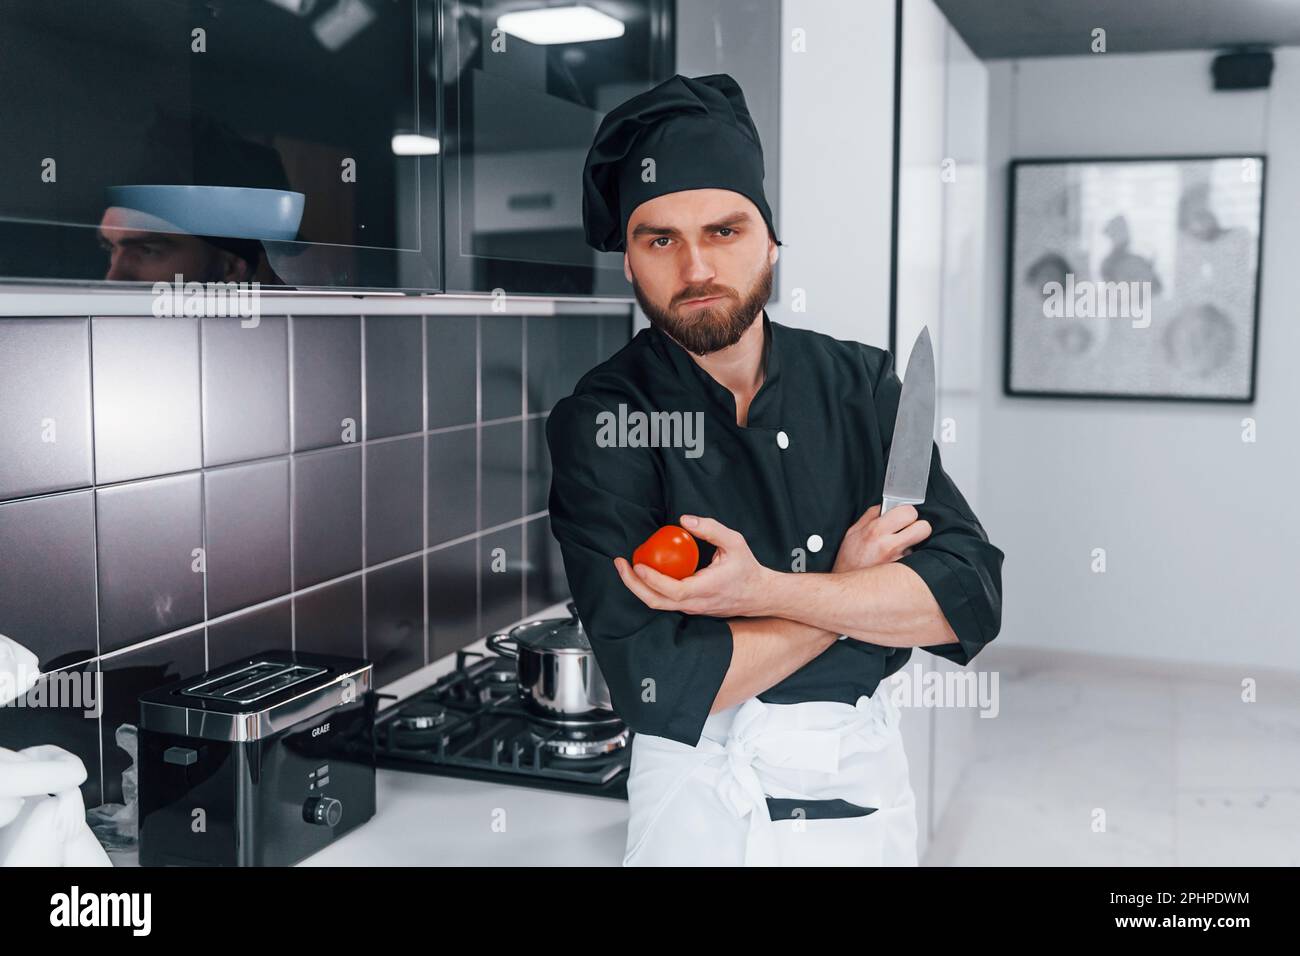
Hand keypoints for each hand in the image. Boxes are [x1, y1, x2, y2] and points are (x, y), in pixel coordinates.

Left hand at [613, 514, 772, 617]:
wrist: (760, 595)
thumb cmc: (747, 569)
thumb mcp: (734, 542)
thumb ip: (710, 529)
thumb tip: (684, 520)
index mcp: (707, 589)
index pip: (674, 590)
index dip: (653, 580)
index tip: (637, 564)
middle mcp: (696, 603)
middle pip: (656, 602)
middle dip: (633, 584)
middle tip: (620, 564)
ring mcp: (692, 608)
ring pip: (658, 604)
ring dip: (638, 587)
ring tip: (627, 567)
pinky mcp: (690, 608)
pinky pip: (665, 601)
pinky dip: (650, 588)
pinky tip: (644, 571)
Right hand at [832, 503, 930, 572]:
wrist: (848, 588)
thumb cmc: (849, 560)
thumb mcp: (853, 532)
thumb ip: (870, 516)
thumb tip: (885, 507)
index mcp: (876, 530)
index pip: (908, 512)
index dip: (908, 512)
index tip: (903, 516)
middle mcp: (890, 545)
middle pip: (924, 528)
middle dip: (919, 526)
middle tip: (908, 529)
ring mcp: (899, 561)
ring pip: (920, 545)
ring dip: (912, 545)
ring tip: (897, 548)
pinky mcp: (904, 573)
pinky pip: (914, 560)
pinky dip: (909, 558)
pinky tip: (896, 560)